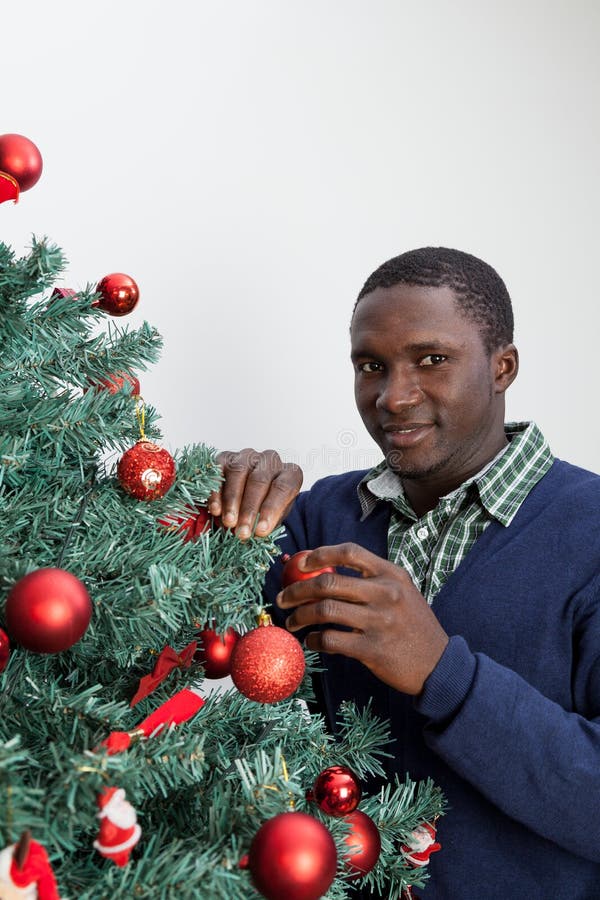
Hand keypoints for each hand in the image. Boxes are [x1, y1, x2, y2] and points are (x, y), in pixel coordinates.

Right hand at [208, 448, 302, 539]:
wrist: (247, 497)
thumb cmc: (264, 508)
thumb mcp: (272, 518)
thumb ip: (266, 523)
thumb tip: (256, 531)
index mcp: (289, 473)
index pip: (283, 488)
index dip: (271, 509)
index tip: (260, 531)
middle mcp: (270, 460)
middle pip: (260, 480)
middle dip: (249, 509)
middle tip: (241, 531)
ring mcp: (247, 455)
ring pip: (239, 472)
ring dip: (232, 500)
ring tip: (228, 522)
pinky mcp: (225, 457)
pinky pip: (219, 471)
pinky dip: (216, 492)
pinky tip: (215, 509)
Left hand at [276, 542, 448, 695]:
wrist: (439, 664)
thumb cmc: (412, 625)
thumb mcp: (401, 592)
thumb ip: (371, 580)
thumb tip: (324, 572)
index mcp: (391, 574)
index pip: (350, 552)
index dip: (320, 554)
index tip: (300, 563)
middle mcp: (386, 593)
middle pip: (329, 583)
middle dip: (297, 590)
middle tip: (283, 598)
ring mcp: (379, 621)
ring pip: (325, 611)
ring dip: (300, 616)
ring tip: (292, 622)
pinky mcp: (372, 649)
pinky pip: (331, 640)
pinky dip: (314, 641)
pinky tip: (312, 642)